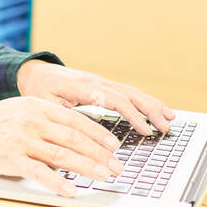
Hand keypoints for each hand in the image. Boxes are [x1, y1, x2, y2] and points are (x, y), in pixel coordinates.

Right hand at [0, 96, 124, 196]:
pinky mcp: (11, 159)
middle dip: (101, 154)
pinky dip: (59, 183)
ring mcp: (22, 140)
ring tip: (104, 177)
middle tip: (117, 166)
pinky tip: (72, 191)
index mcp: (37, 107)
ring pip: (63, 155)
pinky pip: (40, 173)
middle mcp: (33, 121)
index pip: (76, 120)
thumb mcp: (19, 110)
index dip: (99, 134)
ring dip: (88, 167)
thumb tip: (73, 136)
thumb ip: (44, 120)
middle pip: (75, 138)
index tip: (114, 146)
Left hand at [16, 60, 174, 135]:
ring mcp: (102, 82)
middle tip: (167, 126)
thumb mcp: (44, 104)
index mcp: (84, 87)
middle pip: (130, 94)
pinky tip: (156, 110)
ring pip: (133, 92)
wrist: (36, 71)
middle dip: (151, 110)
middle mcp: (97, 82)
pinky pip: (128, 92)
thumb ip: (62, 116)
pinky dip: (144, 101)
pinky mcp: (103, 86)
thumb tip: (81, 136)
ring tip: (170, 118)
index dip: (133, 116)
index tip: (146, 131)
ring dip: (152, 105)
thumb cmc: (38, 89)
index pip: (115, 101)